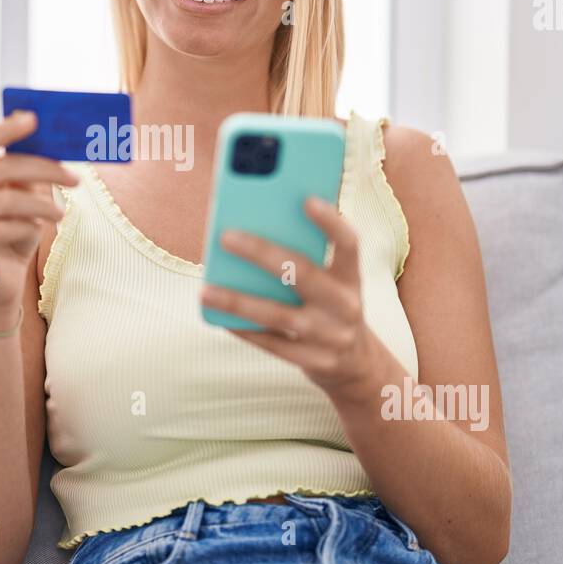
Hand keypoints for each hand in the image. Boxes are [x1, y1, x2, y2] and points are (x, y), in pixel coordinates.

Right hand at [0, 111, 79, 309]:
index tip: (35, 119)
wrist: (0, 278)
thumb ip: (28, 170)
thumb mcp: (24, 196)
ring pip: (5, 200)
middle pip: (1, 168)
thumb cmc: (14, 230)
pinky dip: (26, 229)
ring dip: (41, 206)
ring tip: (60, 214)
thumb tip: (45, 136)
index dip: (7, 129)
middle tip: (75, 178)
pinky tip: (35, 232)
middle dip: (44, 170)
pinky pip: (0, 229)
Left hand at [199, 196, 373, 394]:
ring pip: (279, 315)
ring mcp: (331, 337)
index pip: (348, 244)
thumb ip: (308, 258)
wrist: (357, 364)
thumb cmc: (330, 306)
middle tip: (226, 237)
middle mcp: (345, 305)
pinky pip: (272, 344)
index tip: (307, 200)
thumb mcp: (334, 282)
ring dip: (238, 302)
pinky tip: (218, 317)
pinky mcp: (314, 362)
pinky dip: (244, 330)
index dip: (331, 222)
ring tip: (205, 291)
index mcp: (351, 277)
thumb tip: (253, 228)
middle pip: (302, 274)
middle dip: (262, 253)